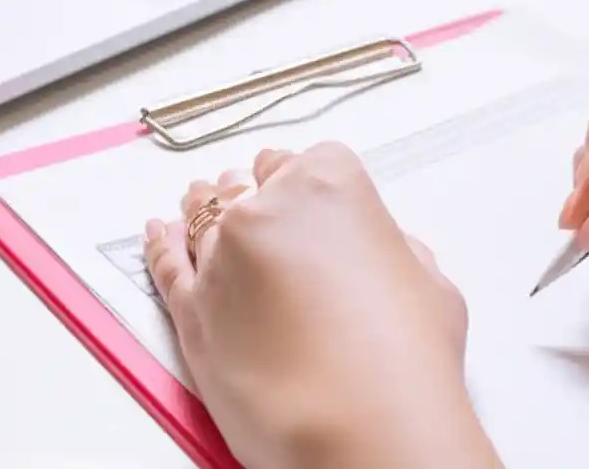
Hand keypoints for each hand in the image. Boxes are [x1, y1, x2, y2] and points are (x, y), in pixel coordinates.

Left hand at [145, 142, 500, 468]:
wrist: (362, 427)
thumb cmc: (403, 360)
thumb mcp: (429, 283)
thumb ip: (392, 249)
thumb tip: (374, 250)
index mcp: (329, 186)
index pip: (307, 162)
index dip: (306, 183)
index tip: (305, 199)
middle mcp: (266, 210)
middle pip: (249, 184)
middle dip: (255, 196)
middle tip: (264, 217)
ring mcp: (220, 257)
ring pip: (202, 216)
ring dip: (204, 212)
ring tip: (201, 206)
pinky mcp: (190, 308)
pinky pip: (165, 263)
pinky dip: (159, 245)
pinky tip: (160, 232)